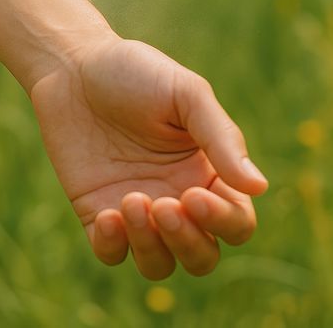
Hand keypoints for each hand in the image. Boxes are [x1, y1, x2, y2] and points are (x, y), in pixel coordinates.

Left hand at [29, 34, 268, 278]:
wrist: (73, 67)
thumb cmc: (136, 73)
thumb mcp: (185, 94)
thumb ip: (221, 139)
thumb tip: (259, 188)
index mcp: (209, 174)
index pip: (236, 223)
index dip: (223, 222)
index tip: (193, 195)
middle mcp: (177, 199)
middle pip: (202, 257)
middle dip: (188, 243)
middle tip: (163, 206)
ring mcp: (136, 210)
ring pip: (159, 264)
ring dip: (151, 247)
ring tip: (131, 202)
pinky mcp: (96, 211)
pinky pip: (110, 254)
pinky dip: (113, 247)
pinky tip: (107, 216)